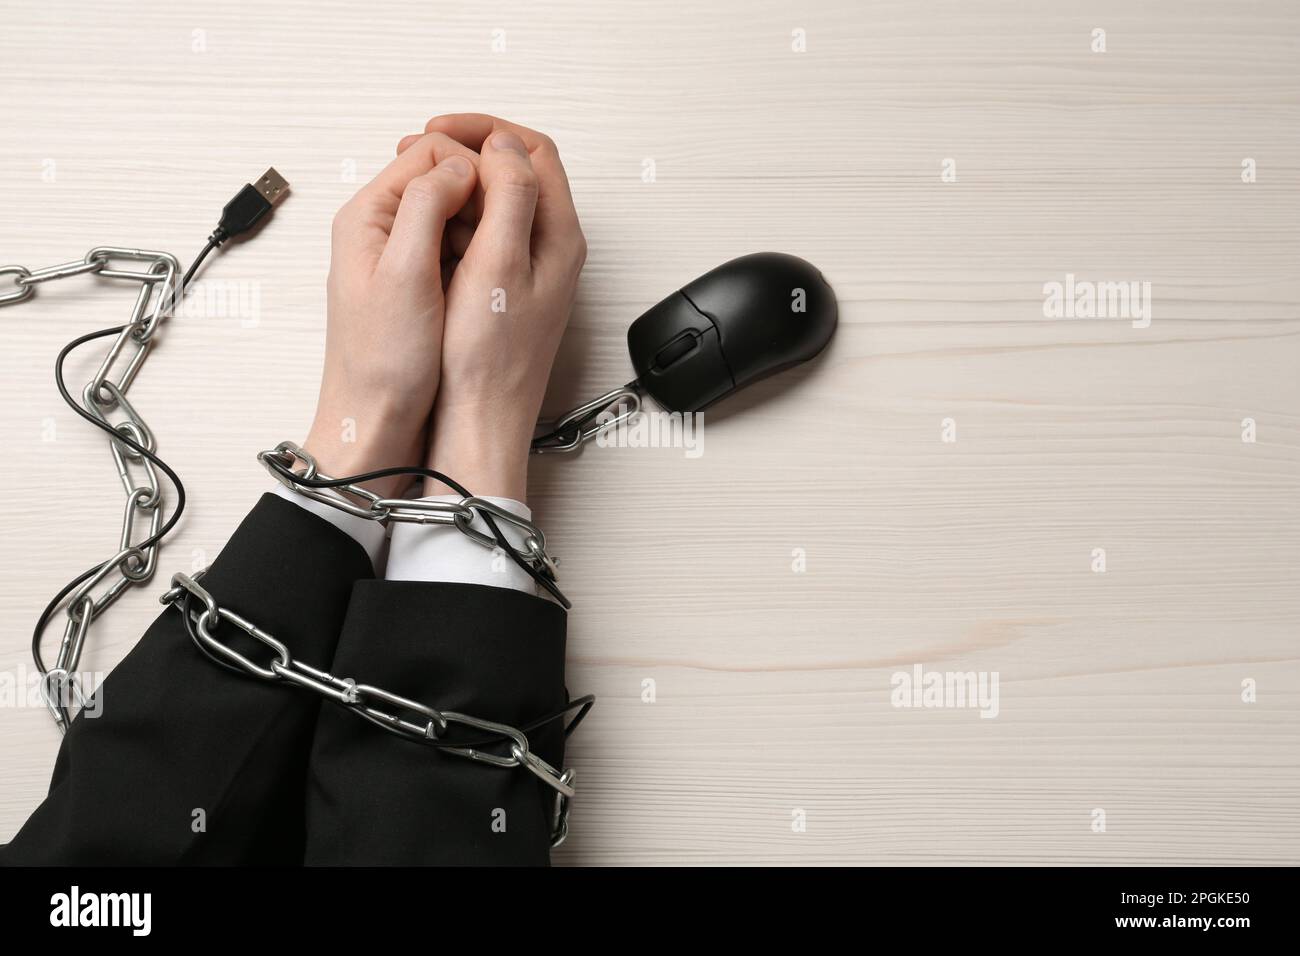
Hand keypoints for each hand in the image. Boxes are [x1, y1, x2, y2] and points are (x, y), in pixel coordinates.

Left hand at [304, 133, 480, 498]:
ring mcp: (401, 257)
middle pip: (445, 177)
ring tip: (490, 267)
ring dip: (482, 227)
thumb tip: (460, 163)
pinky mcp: (418, 285)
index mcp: (368, 216)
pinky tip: (484, 284)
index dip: (473, 166)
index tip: (500, 202)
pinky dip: (477, 256)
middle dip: (481, 197)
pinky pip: (457, 249)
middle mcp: (382, 229)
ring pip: (456, 214)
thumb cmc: (383, 364)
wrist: (375, 424)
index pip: (431, 150)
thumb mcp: (406, 274)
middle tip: (499, 238)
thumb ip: (427, 207)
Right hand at [396, 114, 586, 501]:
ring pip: (498, 205)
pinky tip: (423, 229)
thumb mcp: (497, 265)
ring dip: (458, 186)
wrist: (480, 424)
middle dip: (468, 152)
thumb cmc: (487, 360)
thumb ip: (509, 198)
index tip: (438, 131)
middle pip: (518, 173)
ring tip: (414, 185)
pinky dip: (454, 221)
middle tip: (417, 153)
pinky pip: (484, 237)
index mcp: (559, 238)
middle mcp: (551, 250)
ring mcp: (529, 271)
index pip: (535, 152)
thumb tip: (504, 146)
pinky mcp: (507, 291)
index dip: (487, 131)